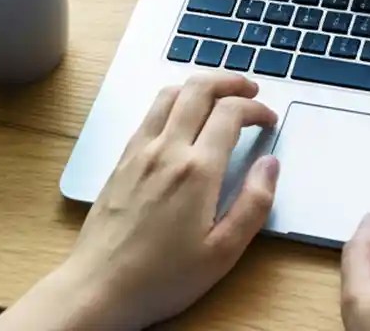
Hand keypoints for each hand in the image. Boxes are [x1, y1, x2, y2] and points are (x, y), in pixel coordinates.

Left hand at [0, 73, 279, 329]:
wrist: (99, 289)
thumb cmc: (161, 277)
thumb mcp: (224, 251)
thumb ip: (254, 203)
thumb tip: (270, 165)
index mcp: (197, 171)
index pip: (230, 113)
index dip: (256, 108)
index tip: (268, 120)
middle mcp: (166, 151)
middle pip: (199, 89)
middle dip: (229, 81)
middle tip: (249, 89)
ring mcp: (139, 152)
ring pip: (169, 94)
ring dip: (199, 85)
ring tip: (218, 93)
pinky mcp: (121, 161)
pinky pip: (149, 113)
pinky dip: (173, 101)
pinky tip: (182, 116)